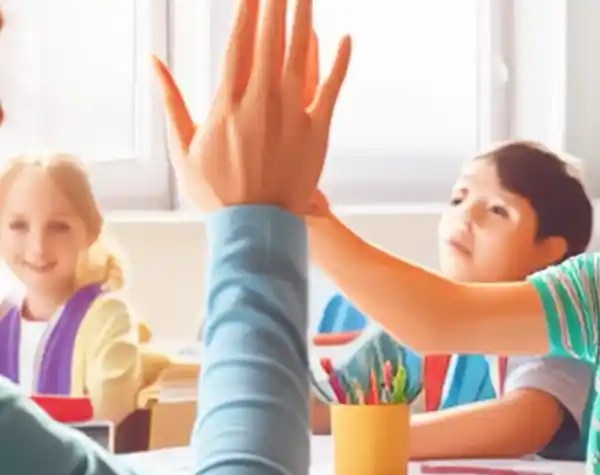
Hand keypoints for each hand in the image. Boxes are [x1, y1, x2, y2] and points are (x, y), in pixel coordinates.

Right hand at [152, 0, 351, 213]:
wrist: (257, 228)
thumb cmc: (216, 192)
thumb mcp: (183, 146)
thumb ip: (170, 100)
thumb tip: (154, 60)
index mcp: (227, 102)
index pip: (238, 43)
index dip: (246, 11)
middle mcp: (261, 101)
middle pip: (270, 40)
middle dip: (275, 5)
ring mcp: (292, 114)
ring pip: (300, 56)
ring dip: (304, 20)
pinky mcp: (317, 130)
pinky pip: (331, 89)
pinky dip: (340, 63)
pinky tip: (345, 37)